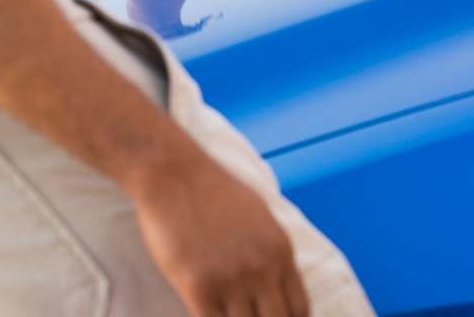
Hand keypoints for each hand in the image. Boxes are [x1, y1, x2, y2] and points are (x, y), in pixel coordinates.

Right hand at [133, 153, 309, 316]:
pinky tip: (205, 313)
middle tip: (247, 316)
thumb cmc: (211, 189)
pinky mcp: (199, 287)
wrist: (173, 171)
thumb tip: (277, 286)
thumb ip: (271, 253)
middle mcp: (261, 268)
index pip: (300, 311)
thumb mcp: (259, 215)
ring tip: (226, 314)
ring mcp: (231, 280)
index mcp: (279, 250)